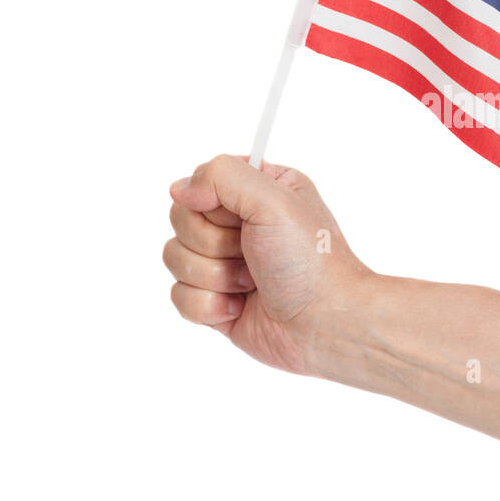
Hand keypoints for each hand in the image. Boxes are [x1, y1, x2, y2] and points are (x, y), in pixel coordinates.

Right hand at [163, 155, 371, 372]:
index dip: (211, 203)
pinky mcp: (215, 300)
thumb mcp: (275, 199)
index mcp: (259, 189)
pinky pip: (179, 296)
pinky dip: (208, 306)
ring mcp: (226, 263)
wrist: (325, 324)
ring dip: (213, 275)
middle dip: (213, 243)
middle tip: (251, 254)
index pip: (202, 181)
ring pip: (175, 257)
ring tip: (251, 283)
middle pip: (182, 220)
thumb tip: (179, 190)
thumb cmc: (310, 261)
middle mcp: (240, 223)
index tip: (239, 218)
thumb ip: (223, 176)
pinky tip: (240, 308)